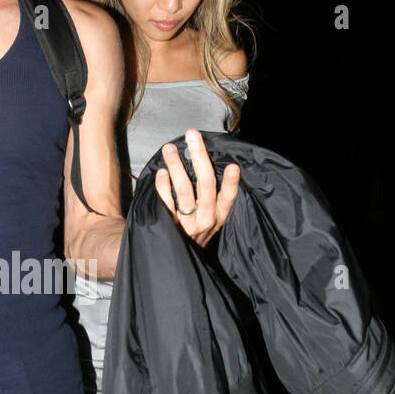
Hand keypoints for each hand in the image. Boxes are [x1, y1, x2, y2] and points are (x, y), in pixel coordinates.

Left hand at [154, 129, 239, 247]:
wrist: (174, 258)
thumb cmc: (193, 231)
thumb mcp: (209, 219)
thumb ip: (210, 196)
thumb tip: (203, 159)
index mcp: (218, 217)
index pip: (228, 198)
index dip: (231, 183)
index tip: (233, 166)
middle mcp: (206, 221)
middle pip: (205, 184)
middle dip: (199, 156)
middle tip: (192, 135)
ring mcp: (188, 224)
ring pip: (184, 189)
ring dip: (176, 165)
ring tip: (169, 148)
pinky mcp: (169, 226)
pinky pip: (166, 201)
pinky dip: (163, 184)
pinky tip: (161, 172)